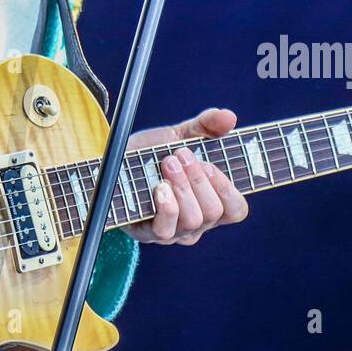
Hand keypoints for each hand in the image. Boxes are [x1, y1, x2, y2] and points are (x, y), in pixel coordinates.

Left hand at [124, 107, 248, 245]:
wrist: (114, 160)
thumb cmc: (152, 153)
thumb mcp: (181, 134)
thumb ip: (207, 125)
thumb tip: (230, 116)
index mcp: (210, 201)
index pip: (237, 210)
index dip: (228, 188)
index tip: (209, 164)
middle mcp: (197, 222)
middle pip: (214, 212)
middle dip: (199, 179)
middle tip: (181, 155)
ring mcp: (174, 231)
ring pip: (193, 220)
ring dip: (182, 187)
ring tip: (167, 163)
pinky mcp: (149, 234)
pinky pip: (166, 230)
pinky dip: (166, 206)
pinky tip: (159, 187)